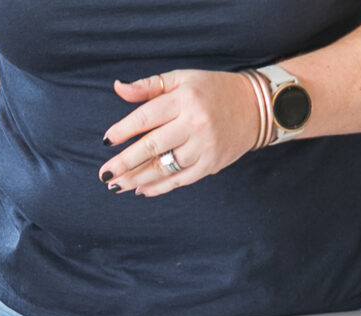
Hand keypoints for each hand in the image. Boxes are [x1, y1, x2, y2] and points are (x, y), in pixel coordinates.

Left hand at [99, 70, 265, 197]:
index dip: (123, 131)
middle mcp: (194, 124)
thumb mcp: (182, 79)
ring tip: (115, 185)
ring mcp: (203, 146)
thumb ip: (149, 86)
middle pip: (151, 147)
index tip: (106, 141)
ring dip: (136, 178)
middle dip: (124, 163)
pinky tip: (140, 190)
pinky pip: (179, 180)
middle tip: (104, 173)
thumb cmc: (212, 90)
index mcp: (184, 99)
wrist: (256, 106)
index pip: (146, 117)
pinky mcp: (211, 164)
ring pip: (163, 167)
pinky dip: (159, 187)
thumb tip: (117, 88)